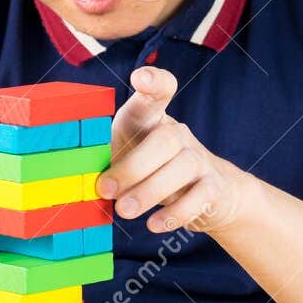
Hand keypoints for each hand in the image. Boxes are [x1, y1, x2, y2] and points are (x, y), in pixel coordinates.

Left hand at [97, 67, 246, 233]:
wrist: (210, 194)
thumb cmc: (152, 171)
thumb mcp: (128, 159)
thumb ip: (110, 164)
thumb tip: (88, 186)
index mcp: (153, 121)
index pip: (158, 94)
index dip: (154, 82)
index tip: (140, 77)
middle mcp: (179, 135)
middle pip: (164, 139)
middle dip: (133, 166)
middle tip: (106, 190)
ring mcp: (199, 160)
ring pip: (182, 167)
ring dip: (149, 191)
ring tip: (124, 211)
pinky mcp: (214, 187)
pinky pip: (199, 198)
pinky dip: (174, 214)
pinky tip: (154, 224)